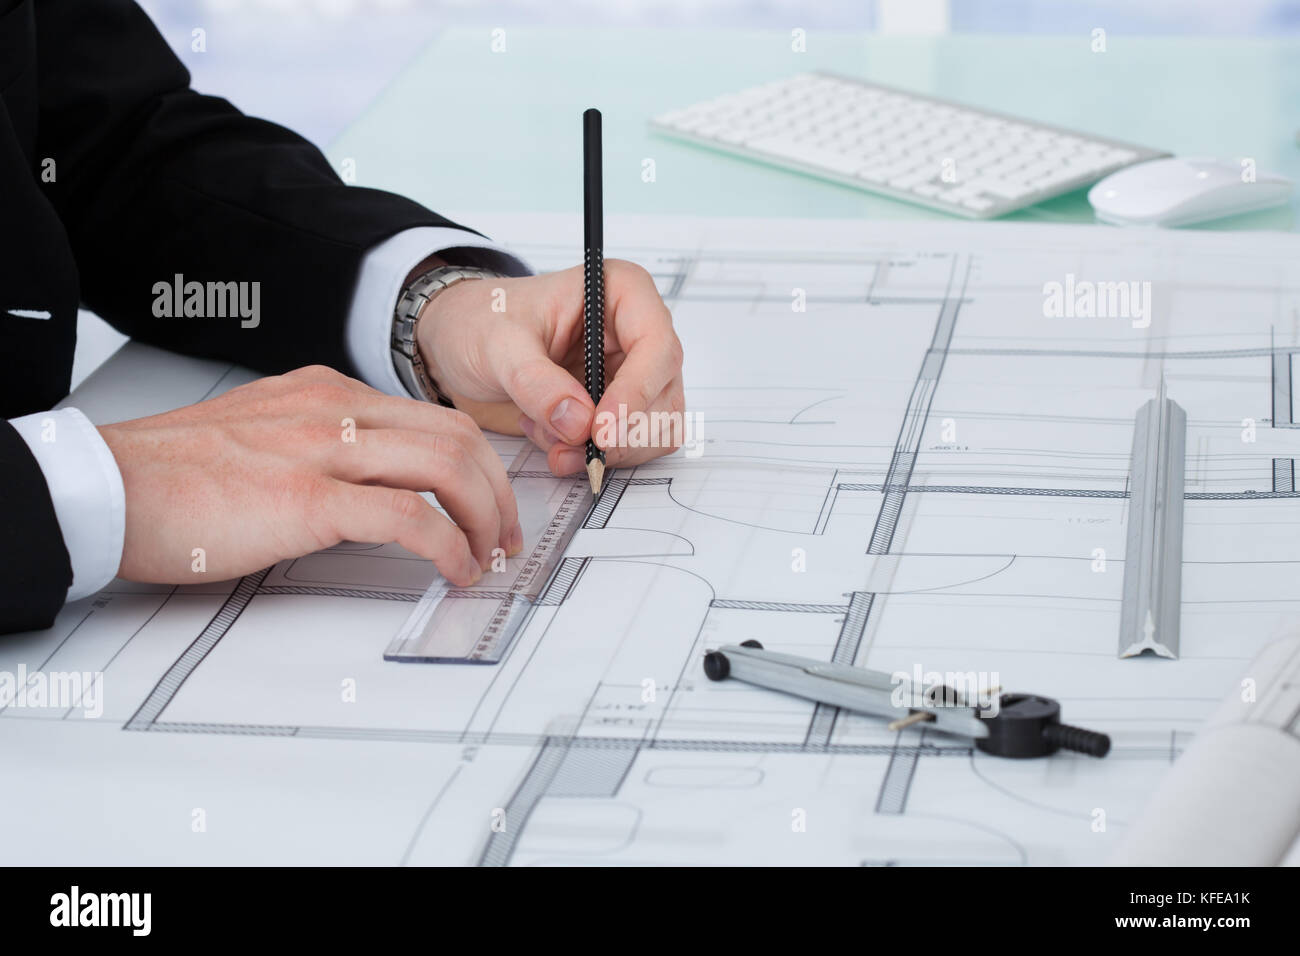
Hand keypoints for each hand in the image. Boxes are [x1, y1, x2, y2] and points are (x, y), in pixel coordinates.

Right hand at [98, 365, 521, 586]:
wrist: (107, 485)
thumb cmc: (174, 474)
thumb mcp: (262, 433)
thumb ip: (318, 442)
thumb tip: (369, 483)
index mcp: (324, 392)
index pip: (433, 416)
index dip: (479, 463)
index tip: (491, 503)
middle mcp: (331, 408)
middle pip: (456, 435)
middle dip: (499, 490)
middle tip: (508, 535)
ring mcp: (321, 448)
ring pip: (445, 465)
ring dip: (485, 518)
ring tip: (490, 557)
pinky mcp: (306, 498)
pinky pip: (407, 516)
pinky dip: (448, 546)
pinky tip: (454, 569)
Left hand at [416, 260, 685, 475]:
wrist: (464, 340)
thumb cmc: (482, 321)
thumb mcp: (498, 344)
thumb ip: (536, 382)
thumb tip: (579, 422)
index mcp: (623, 291)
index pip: (657, 346)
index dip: (636, 394)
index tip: (600, 432)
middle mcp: (639, 329)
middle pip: (663, 393)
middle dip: (619, 433)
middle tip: (568, 451)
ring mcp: (636, 370)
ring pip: (655, 427)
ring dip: (604, 450)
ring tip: (547, 436)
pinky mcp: (625, 404)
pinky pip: (631, 444)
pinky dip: (595, 455)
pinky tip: (552, 436)